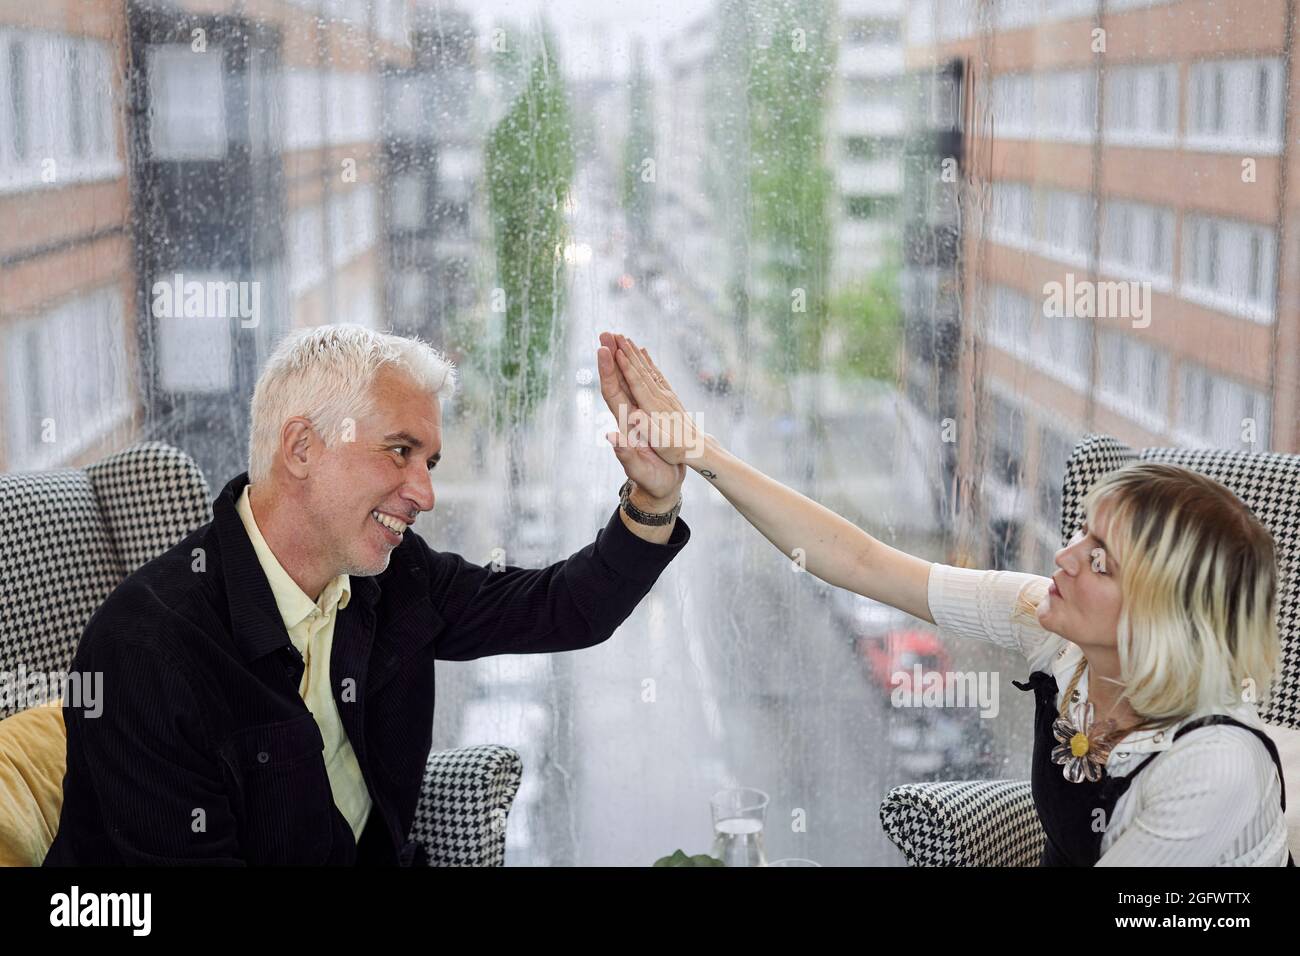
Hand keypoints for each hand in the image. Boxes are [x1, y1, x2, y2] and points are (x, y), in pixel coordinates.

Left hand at [597, 333, 685, 503]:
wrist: (660, 487)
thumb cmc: (651, 481)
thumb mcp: (640, 470)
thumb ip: (626, 454)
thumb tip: (611, 436)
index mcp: (625, 424)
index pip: (612, 392)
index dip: (607, 371)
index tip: (603, 349)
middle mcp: (628, 415)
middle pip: (617, 380)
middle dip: (611, 356)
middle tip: (606, 332)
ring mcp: (638, 414)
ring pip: (629, 381)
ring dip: (623, 358)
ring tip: (620, 336)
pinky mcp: (649, 416)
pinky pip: (643, 387)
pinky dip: (641, 370)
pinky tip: (641, 357)